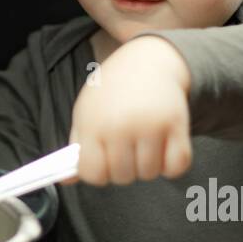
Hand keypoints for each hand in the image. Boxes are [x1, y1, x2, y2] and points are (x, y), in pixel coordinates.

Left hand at [63, 35, 192, 186]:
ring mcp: (149, 125)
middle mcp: (120, 125)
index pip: (92, 173)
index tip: (104, 162)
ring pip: (149, 173)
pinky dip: (173, 165)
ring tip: (144, 144)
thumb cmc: (112, 91)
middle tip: (127, 148)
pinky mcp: (176, 123)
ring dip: (148, 166)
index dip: (98, 173)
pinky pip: (177, 165)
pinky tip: (165, 149)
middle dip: (124, 169)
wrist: (147, 60)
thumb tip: (65, 181)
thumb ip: (78, 146)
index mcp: (93, 123)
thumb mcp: (87, 111)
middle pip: (122, 176)